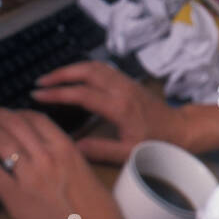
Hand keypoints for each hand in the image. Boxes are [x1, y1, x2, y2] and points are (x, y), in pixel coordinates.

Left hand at [0, 108, 140, 218]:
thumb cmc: (98, 214)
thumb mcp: (87, 174)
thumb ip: (68, 159)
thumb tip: (54, 155)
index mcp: (66, 149)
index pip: (37, 119)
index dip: (21, 113)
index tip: (15, 113)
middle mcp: (46, 157)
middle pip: (15, 125)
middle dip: (0, 116)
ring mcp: (29, 176)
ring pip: (1, 142)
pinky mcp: (15, 197)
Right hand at [30, 60, 184, 163]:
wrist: (180, 128)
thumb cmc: (156, 142)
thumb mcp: (129, 153)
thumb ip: (100, 150)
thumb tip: (72, 147)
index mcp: (119, 107)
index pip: (82, 94)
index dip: (58, 93)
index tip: (38, 94)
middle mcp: (121, 89)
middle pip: (86, 71)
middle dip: (61, 74)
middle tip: (40, 82)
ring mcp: (125, 81)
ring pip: (94, 66)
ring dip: (71, 68)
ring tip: (51, 77)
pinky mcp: (127, 80)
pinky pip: (102, 68)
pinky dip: (83, 68)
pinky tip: (73, 76)